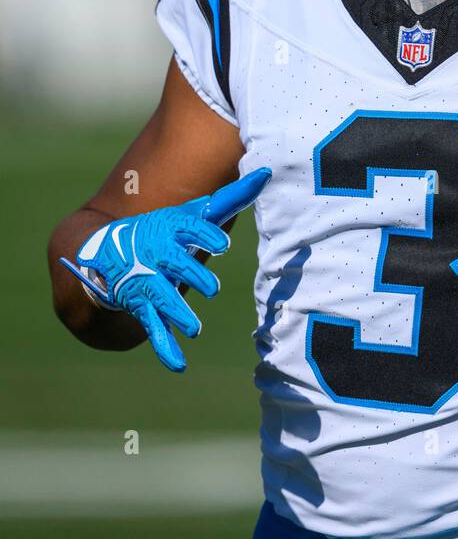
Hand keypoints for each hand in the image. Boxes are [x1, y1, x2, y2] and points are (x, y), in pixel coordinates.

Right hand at [59, 168, 270, 372]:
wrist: (110, 251)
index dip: (204, 234)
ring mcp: (147, 282)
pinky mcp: (142, 306)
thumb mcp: (194, 213)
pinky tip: (179, 365)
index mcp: (171, 228)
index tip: (222, 243)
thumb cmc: (166, 229)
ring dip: (177, 313)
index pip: (189, 227)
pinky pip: (153, 329)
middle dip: (192, 275)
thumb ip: (231, 198)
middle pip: (175, 264)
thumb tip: (267, 172)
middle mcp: (158, 254)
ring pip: (162, 299)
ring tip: (194, 328)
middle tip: (212, 288)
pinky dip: (165, 348)